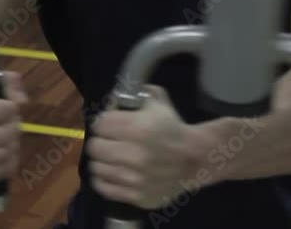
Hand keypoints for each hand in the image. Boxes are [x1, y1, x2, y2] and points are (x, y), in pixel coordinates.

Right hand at [0, 71, 27, 186]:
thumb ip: (8, 83)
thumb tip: (22, 100)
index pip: (2, 111)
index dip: (12, 109)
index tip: (8, 108)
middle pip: (4, 136)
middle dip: (14, 130)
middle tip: (11, 127)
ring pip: (2, 156)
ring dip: (13, 148)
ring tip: (9, 141)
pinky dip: (7, 166)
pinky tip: (6, 157)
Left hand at [87, 85, 203, 208]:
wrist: (196, 159)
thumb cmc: (174, 130)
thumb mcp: (159, 103)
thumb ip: (137, 93)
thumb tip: (115, 97)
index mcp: (137, 128)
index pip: (99, 124)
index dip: (103, 122)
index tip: (108, 125)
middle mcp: (133, 155)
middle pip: (94, 147)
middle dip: (101, 141)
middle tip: (109, 142)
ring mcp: (133, 178)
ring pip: (96, 168)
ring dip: (102, 161)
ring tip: (112, 158)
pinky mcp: (135, 196)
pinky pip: (104, 187)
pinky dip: (104, 179)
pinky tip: (113, 172)